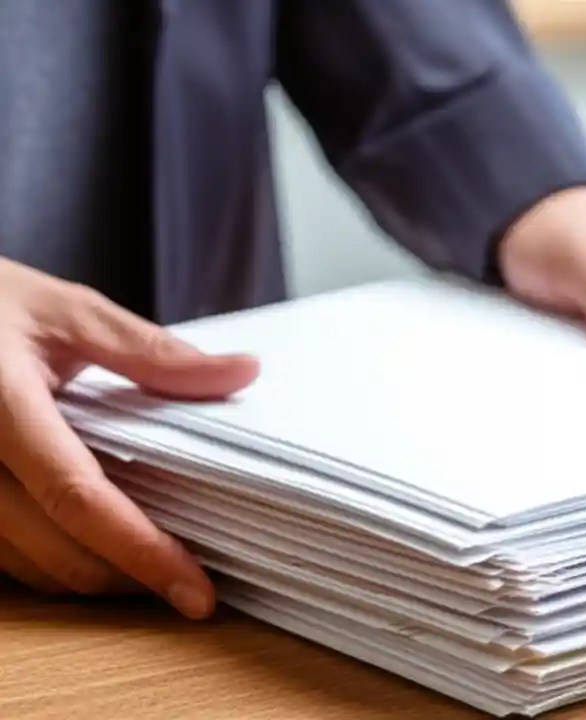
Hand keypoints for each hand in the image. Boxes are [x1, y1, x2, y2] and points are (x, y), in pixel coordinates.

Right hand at [0, 258, 258, 616]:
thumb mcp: (69, 313)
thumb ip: (152, 352)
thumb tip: (242, 372)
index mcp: (0, 405)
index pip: (77, 496)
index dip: (141, 550)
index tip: (197, 591)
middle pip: (55, 549)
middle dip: (131, 578)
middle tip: (194, 586)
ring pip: (28, 567)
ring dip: (97, 577)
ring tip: (159, 568)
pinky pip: (4, 556)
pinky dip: (59, 562)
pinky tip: (106, 547)